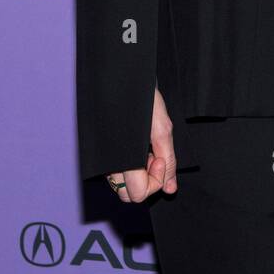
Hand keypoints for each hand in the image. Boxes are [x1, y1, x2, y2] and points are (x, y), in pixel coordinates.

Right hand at [104, 86, 177, 202]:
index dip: (155, 180)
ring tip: (146, 148)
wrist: (124, 78)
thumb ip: (168, 161)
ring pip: (122, 185)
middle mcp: (108, 162)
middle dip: (146, 181)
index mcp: (122, 158)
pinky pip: (118, 172)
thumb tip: (170, 189)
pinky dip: (130, 165)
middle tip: (154, 155)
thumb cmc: (143, 99)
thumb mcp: (163, 128)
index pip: (137, 194)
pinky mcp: (104, 153)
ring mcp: (104, 159)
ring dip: (139, 173)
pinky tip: (138, 146)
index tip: (158, 156)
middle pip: (127, 195)